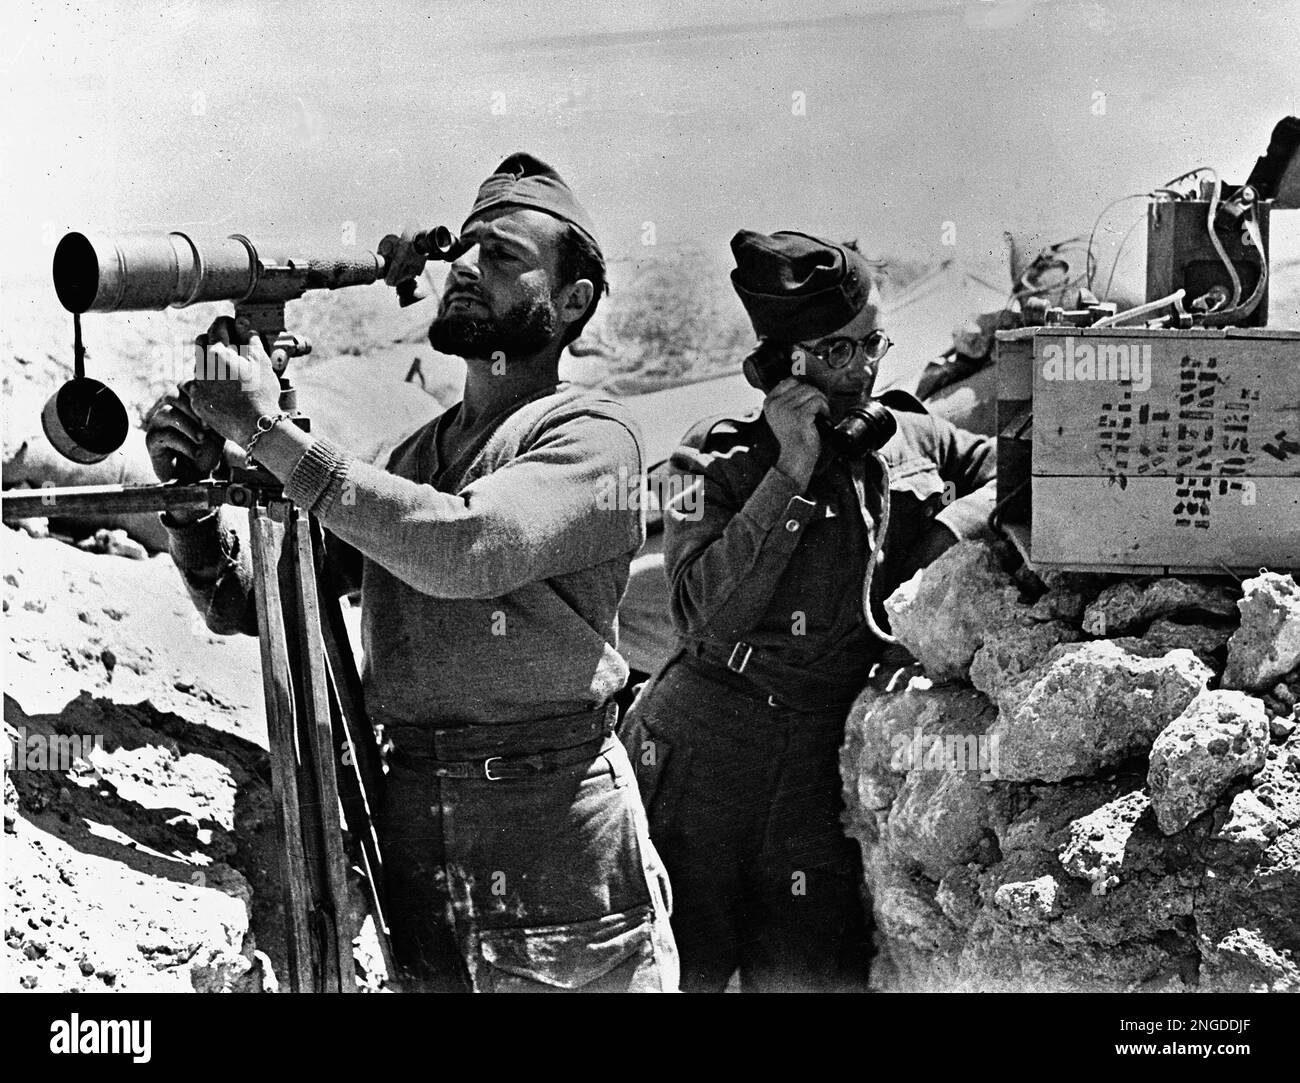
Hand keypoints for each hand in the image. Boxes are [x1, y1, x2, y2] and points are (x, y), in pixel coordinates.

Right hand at [144, 387, 226, 523]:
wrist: (197, 474)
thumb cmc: (208, 449)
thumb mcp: (217, 429)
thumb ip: (217, 411)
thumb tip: (226, 394)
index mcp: (181, 403)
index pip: (183, 385)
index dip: (196, 392)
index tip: (213, 406)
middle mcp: (166, 409)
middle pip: (171, 395)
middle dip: (192, 408)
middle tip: (208, 425)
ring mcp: (156, 424)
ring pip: (166, 413)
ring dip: (188, 425)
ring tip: (202, 439)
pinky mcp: (151, 441)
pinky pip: (165, 436)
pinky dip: (184, 444)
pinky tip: (196, 452)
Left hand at [182, 316, 281, 447]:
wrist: (256, 427)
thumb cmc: (262, 393)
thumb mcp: (262, 362)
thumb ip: (251, 340)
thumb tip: (244, 325)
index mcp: (218, 352)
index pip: (217, 326)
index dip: (227, 322)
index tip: (234, 326)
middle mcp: (202, 366)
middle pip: (201, 342)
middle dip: (214, 339)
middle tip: (230, 346)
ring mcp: (197, 384)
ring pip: (199, 364)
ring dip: (211, 362)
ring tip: (229, 371)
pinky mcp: (196, 401)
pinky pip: (198, 386)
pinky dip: (208, 383)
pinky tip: (224, 389)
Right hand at [764, 377, 826, 486]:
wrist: (796, 457)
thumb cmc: (794, 436)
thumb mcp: (784, 415)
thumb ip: (787, 398)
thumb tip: (801, 380)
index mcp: (769, 402)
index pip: (790, 381)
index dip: (804, 388)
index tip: (809, 400)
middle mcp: (775, 404)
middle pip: (803, 386)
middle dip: (815, 395)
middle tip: (818, 408)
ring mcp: (786, 410)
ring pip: (811, 392)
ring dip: (821, 401)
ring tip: (820, 412)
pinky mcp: (799, 415)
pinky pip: (817, 401)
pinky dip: (824, 408)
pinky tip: (823, 417)